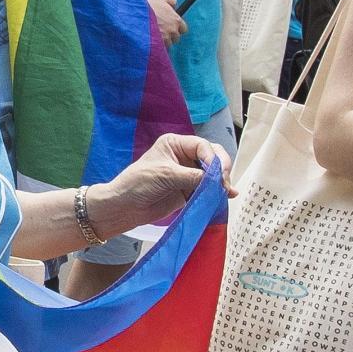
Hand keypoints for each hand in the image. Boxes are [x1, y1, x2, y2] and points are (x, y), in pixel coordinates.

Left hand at [97, 132, 216, 228]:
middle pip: (212, 157)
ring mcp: (187, 173)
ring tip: (226, 193)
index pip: (202, 146)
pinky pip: (208, 188)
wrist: (125, 207)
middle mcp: (184, 156)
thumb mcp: (166, 175)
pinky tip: (227, 197)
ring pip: (213, 173)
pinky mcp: (189, 190)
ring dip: (221, 182)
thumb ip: (193, 176)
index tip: (216, 175)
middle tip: (224, 184)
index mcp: (175, 144)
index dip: (213, 159)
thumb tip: (218, 182)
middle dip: (221, 169)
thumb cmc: (138, 184)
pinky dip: (217, 192)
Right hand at [147, 0, 186, 46]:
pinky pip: (160, 49)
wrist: (134, 15)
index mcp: (176, 20)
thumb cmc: (148, 6)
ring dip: (163, 41)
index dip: (178, 28)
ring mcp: (165, 39)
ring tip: (154, 35)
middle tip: (162, 31)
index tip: (172, 27)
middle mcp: (173, 31)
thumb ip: (171, 1)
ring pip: (167, 44)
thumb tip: (175, 5)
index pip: (184, 29)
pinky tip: (150, 40)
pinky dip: (156, 46)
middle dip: (170, 36)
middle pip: (176, 38)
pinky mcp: (157, 45)